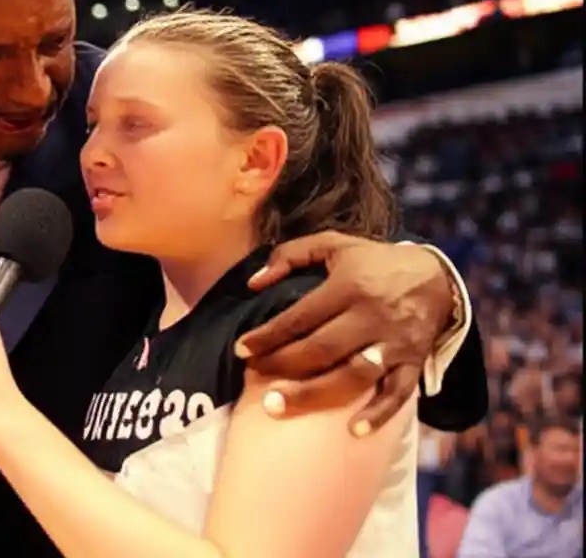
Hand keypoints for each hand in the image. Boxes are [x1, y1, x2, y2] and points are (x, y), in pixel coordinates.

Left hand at [234, 231, 454, 434]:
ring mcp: (394, 344)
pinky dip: (379, 414)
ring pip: (354, 376)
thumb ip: (288, 255)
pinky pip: (398, 393)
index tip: (241, 349)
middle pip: (322, 349)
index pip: (300, 317)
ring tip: (276, 407)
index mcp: (349, 287)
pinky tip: (353, 431)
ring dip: (315, 394)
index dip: (267, 335)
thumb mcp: (332, 245)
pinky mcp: (413, 363)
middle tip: (253, 375)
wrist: (436, 277)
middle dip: (282, 366)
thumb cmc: (372, 263)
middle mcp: (371, 317)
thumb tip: (252, 283)